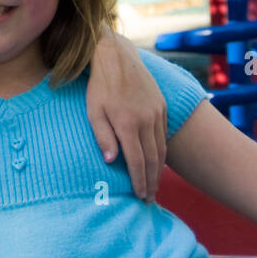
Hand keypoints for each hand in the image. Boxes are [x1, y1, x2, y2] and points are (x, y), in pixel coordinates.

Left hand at [87, 28, 165, 201]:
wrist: (117, 58)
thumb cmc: (99, 87)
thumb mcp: (93, 112)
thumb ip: (103, 137)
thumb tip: (112, 161)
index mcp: (128, 123)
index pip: (137, 161)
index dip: (139, 181)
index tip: (139, 197)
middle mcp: (147, 120)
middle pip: (153, 159)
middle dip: (151, 182)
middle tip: (149, 199)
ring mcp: (158, 113)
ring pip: (161, 149)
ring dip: (159, 170)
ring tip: (153, 186)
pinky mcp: (162, 107)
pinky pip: (163, 135)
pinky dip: (161, 152)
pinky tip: (156, 162)